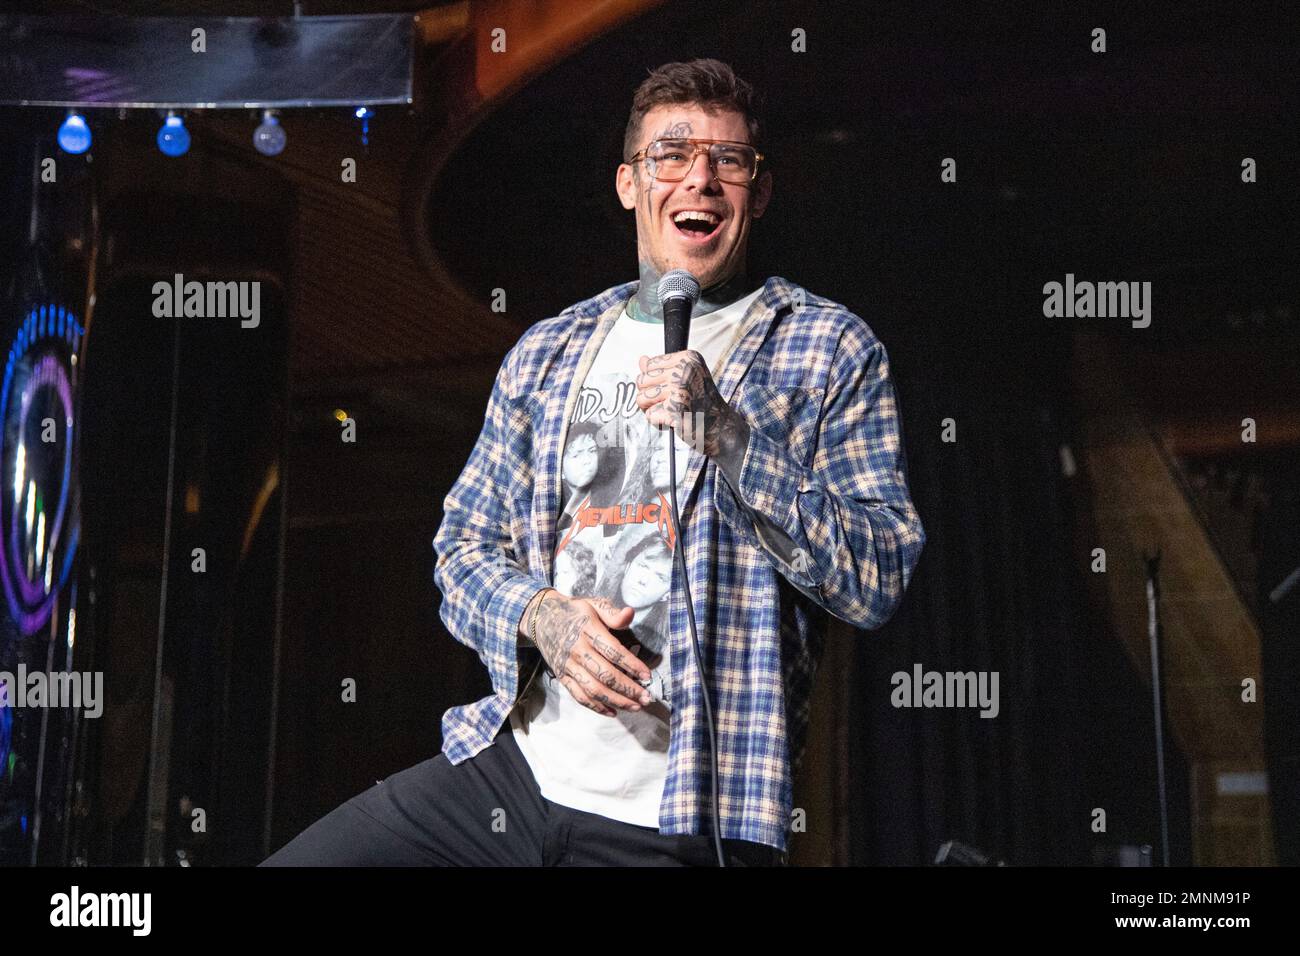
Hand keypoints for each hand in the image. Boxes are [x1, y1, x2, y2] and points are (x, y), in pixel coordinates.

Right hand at [532, 592, 654, 716]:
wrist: (542, 618)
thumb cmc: (574, 611)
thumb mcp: (593, 604)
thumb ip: (612, 612)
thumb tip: (630, 613)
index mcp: (588, 630)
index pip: (613, 651)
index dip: (632, 665)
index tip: (647, 676)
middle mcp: (577, 650)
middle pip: (605, 675)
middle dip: (628, 689)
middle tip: (646, 697)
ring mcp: (568, 666)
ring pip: (593, 689)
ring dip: (616, 701)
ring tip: (635, 706)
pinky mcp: (562, 677)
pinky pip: (579, 696)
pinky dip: (596, 707)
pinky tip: (613, 712)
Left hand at [635, 351, 748, 459]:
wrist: (721, 428)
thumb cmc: (703, 405)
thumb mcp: (685, 379)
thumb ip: (662, 368)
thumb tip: (642, 360)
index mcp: (688, 358)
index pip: (649, 364)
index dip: (655, 381)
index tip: (672, 389)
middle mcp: (684, 370)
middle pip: (641, 380)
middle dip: (650, 396)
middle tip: (670, 403)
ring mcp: (680, 389)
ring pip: (642, 398)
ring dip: (652, 409)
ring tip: (671, 411)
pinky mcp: (675, 408)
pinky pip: (650, 415)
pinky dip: (658, 422)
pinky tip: (674, 420)